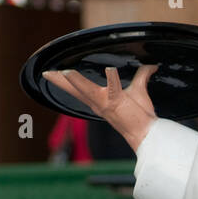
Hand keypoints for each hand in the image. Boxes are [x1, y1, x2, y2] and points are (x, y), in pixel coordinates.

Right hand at [41, 64, 158, 153]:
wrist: (147, 133)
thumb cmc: (141, 115)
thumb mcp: (139, 90)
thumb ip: (142, 75)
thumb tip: (151, 66)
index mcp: (99, 100)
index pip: (78, 89)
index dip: (65, 82)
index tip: (52, 73)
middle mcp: (98, 103)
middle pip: (75, 90)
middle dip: (59, 82)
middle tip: (46, 72)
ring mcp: (106, 104)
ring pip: (87, 91)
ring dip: (76, 82)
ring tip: (65, 72)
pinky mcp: (117, 103)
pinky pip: (113, 88)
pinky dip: (112, 78)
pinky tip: (110, 69)